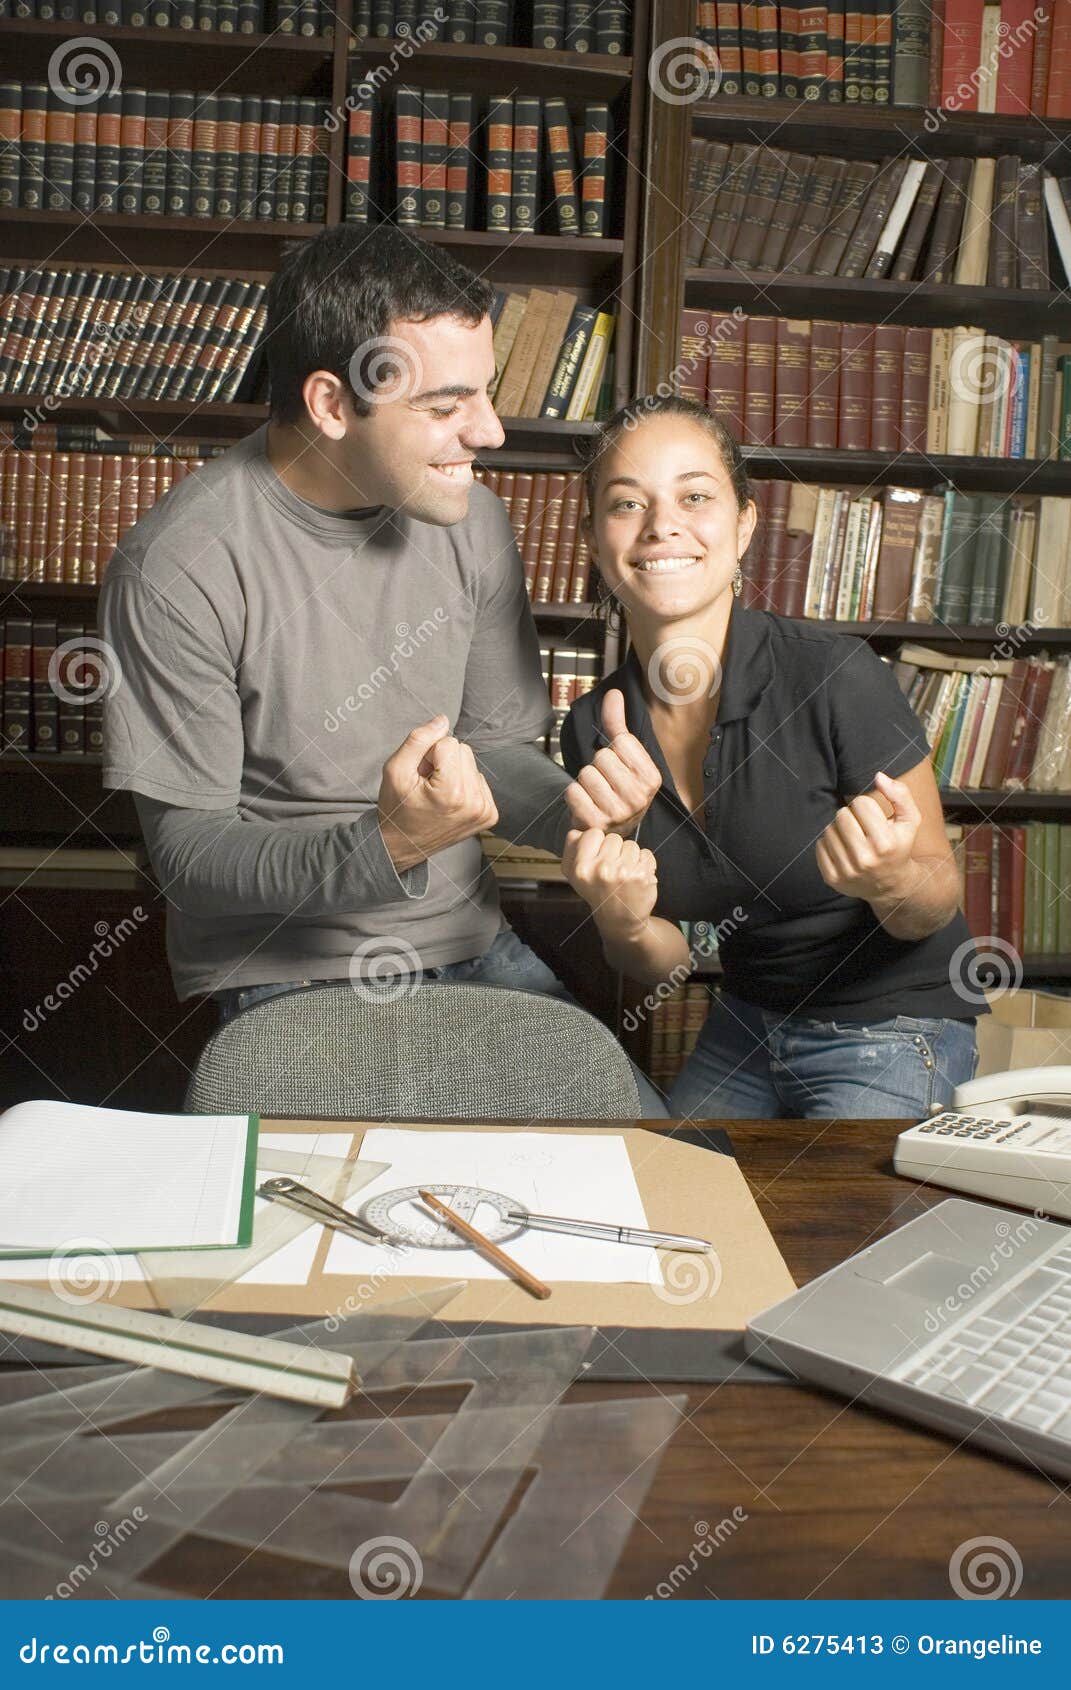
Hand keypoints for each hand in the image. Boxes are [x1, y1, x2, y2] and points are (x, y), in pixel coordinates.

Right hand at [377, 715, 497, 870]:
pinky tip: (449, 801)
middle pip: (464, 751)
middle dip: (443, 762)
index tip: (420, 775)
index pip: (450, 742)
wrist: (403, 845)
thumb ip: (418, 739)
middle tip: (427, 784)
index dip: (429, 754)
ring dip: (453, 773)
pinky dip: (463, 785)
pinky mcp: (489, 815)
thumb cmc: (397, 807)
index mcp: (452, 792)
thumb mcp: (395, 770)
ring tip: (436, 794)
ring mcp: (485, 811)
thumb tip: (443, 720)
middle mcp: (474, 803)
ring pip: (472, 764)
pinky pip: (479, 780)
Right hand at [562, 827, 658, 937]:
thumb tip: (578, 831)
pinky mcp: (641, 875)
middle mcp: (600, 869)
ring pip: (631, 845)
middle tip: (612, 870)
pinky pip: (646, 854)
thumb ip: (572, 848)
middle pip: (614, 838)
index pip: (593, 833)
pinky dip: (644, 864)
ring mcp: (622, 872)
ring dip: (630, 857)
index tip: (598, 858)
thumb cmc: (597, 892)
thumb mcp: (574, 875)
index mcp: (581, 868)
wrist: (620, 920)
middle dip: (615, 851)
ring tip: (624, 875)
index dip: (597, 843)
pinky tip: (636, 878)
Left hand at [565, 688, 661, 833]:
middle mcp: (639, 797)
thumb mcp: (623, 758)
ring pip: (586, 774)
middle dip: (597, 767)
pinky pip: (572, 792)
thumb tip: (613, 693)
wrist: (608, 830)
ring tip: (595, 795)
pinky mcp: (595, 822)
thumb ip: (617, 724)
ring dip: (584, 782)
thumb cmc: (617, 789)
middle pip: (601, 757)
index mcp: (651, 778)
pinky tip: (586, 805)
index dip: (612, 751)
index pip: (620, 742)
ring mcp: (618, 812)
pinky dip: (574, 795)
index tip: (618, 769)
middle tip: (605, 784)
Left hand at [815, 770, 921, 902]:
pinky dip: (830, 843)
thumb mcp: (910, 821)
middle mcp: (865, 859)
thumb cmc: (899, 846)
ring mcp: (847, 871)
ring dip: (839, 829)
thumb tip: (878, 776)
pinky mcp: (833, 878)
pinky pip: (820, 846)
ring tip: (853, 838)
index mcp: (886, 843)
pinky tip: (844, 849)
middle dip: (851, 816)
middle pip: (842, 815)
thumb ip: (900, 795)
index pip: (860, 803)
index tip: (873, 817)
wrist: (891, 885)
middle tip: (861, 827)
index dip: (866, 806)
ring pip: (829, 830)